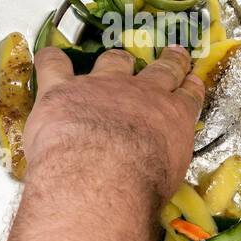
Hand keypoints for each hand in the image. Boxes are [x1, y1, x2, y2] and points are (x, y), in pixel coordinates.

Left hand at [23, 44, 204, 201]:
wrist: (100, 176)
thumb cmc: (140, 186)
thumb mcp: (168, 177)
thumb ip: (164, 159)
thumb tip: (157, 165)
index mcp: (170, 116)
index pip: (187, 96)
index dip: (190, 86)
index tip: (191, 79)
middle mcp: (140, 93)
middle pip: (161, 70)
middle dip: (170, 62)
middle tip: (174, 54)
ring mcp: (101, 86)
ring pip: (113, 61)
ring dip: (116, 60)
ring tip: (117, 58)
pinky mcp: (63, 89)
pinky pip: (55, 65)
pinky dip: (51, 59)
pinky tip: (50, 57)